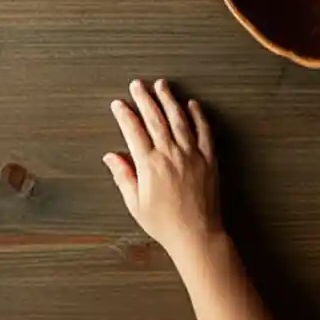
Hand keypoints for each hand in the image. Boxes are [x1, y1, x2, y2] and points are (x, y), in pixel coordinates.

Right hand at [103, 79, 222, 261]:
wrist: (197, 235)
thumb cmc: (164, 223)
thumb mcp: (135, 203)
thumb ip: (123, 176)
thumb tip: (111, 157)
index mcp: (149, 164)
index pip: (133, 130)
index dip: (124, 114)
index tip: (118, 104)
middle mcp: (170, 154)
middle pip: (155, 118)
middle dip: (144, 98)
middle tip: (137, 84)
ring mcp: (191, 154)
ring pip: (178, 119)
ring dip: (168, 99)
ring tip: (161, 85)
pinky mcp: (209, 159)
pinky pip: (204, 131)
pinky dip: (198, 116)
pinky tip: (192, 104)